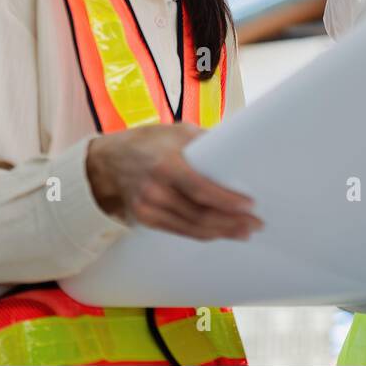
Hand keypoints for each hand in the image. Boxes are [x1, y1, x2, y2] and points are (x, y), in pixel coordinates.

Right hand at [86, 123, 261, 240]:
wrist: (108, 161)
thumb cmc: (148, 142)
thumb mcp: (177, 132)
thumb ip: (206, 143)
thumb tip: (239, 152)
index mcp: (166, 163)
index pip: (200, 189)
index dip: (226, 201)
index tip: (249, 205)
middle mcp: (155, 189)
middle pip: (199, 214)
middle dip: (232, 221)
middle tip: (256, 223)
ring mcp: (149, 207)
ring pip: (192, 227)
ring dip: (222, 232)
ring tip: (245, 231)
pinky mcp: (147, 219)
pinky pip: (180, 231)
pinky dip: (203, 233)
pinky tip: (221, 232)